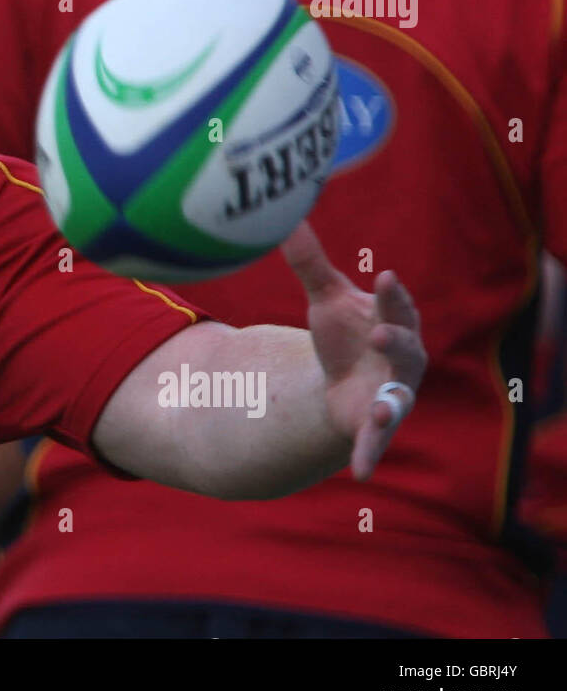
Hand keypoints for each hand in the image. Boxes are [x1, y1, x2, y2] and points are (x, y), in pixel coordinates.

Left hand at [280, 222, 425, 481]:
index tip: (384, 276)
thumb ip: (310, 262)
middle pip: (406, 346)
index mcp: (391, 321)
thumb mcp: (326, 298)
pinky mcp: (377, 422)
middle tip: (382, 330)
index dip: (392, 293)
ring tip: (385, 408)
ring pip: (399, 397)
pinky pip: (376, 439)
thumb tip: (286, 217)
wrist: (345, 383)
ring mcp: (393, 392)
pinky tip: (359, 473)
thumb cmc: (345, 333)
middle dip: (397, 338)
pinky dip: (369, 453)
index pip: (396, 304)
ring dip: (393, 402)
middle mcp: (401, 357)